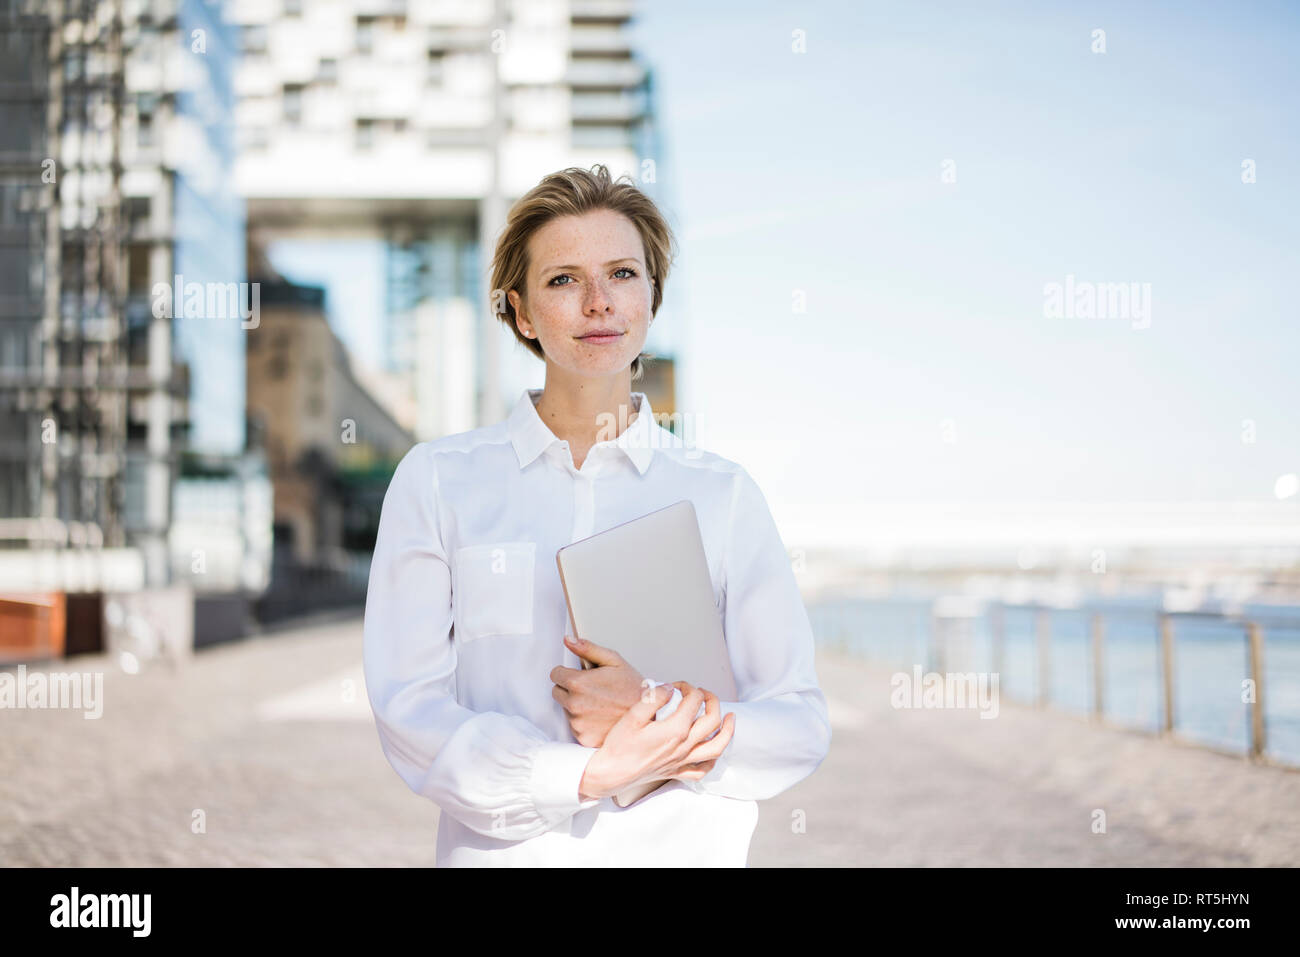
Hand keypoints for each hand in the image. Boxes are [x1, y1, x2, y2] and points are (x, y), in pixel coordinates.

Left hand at [550, 635, 645, 747]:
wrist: (650, 714)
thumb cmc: (633, 687)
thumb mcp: (613, 661)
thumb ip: (587, 649)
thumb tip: (568, 640)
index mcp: (577, 683)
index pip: (555, 674)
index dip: (567, 673)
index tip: (580, 676)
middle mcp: (574, 704)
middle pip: (557, 693)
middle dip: (570, 689)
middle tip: (592, 690)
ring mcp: (578, 723)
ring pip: (567, 710)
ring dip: (578, 706)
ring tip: (600, 704)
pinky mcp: (584, 738)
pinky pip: (576, 727)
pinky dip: (585, 723)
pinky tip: (601, 717)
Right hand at [578, 682, 735, 800]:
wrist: (610, 773)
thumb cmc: (619, 746)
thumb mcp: (633, 716)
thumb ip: (654, 699)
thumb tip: (670, 688)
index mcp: (674, 730)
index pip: (693, 702)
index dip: (688, 687)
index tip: (678, 685)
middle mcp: (683, 747)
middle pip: (711, 720)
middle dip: (711, 701)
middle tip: (703, 693)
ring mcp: (682, 761)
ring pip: (716, 747)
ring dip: (727, 731)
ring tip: (730, 718)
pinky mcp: (677, 772)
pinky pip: (703, 769)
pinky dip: (713, 759)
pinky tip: (713, 749)